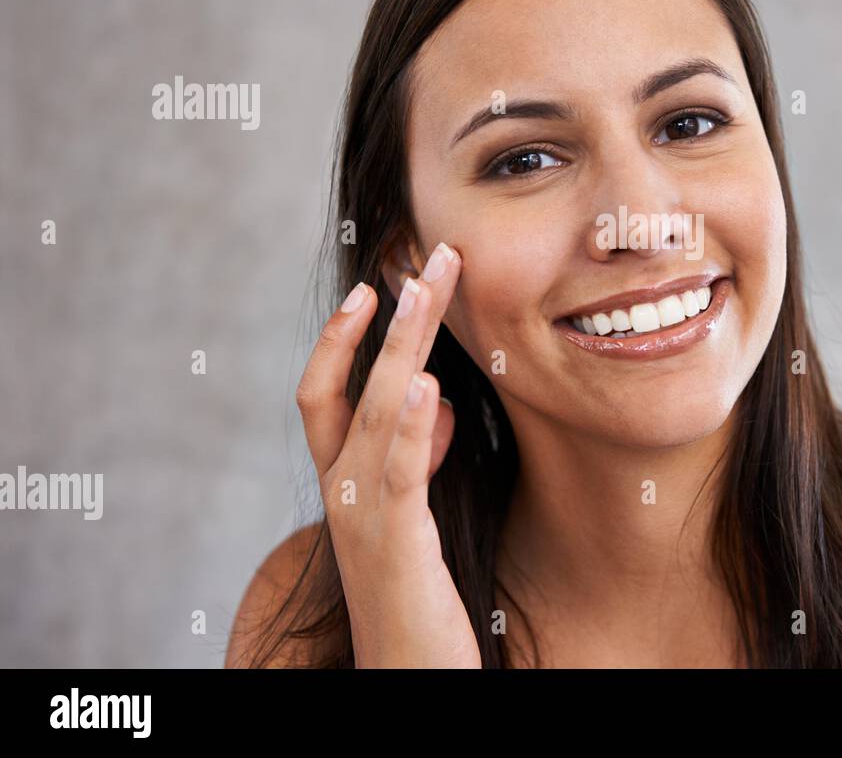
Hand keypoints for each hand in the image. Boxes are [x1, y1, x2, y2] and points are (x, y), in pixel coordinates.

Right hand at [295, 242, 478, 667]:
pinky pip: (397, 474)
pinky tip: (425, 385)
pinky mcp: (397, 544)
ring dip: (401, 348)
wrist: (410, 674)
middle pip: (349, 384)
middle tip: (428, 257)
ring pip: (373, 412)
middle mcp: (341, 490)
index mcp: (342, 480)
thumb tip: (428, 395)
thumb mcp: (415, 508)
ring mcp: (362, 516)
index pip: (322, 392)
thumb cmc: (418, 592)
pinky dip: (407, 425)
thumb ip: (416, 450)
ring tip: (425, 293)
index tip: (376, 283)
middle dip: (388, 318)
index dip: (340, 336)